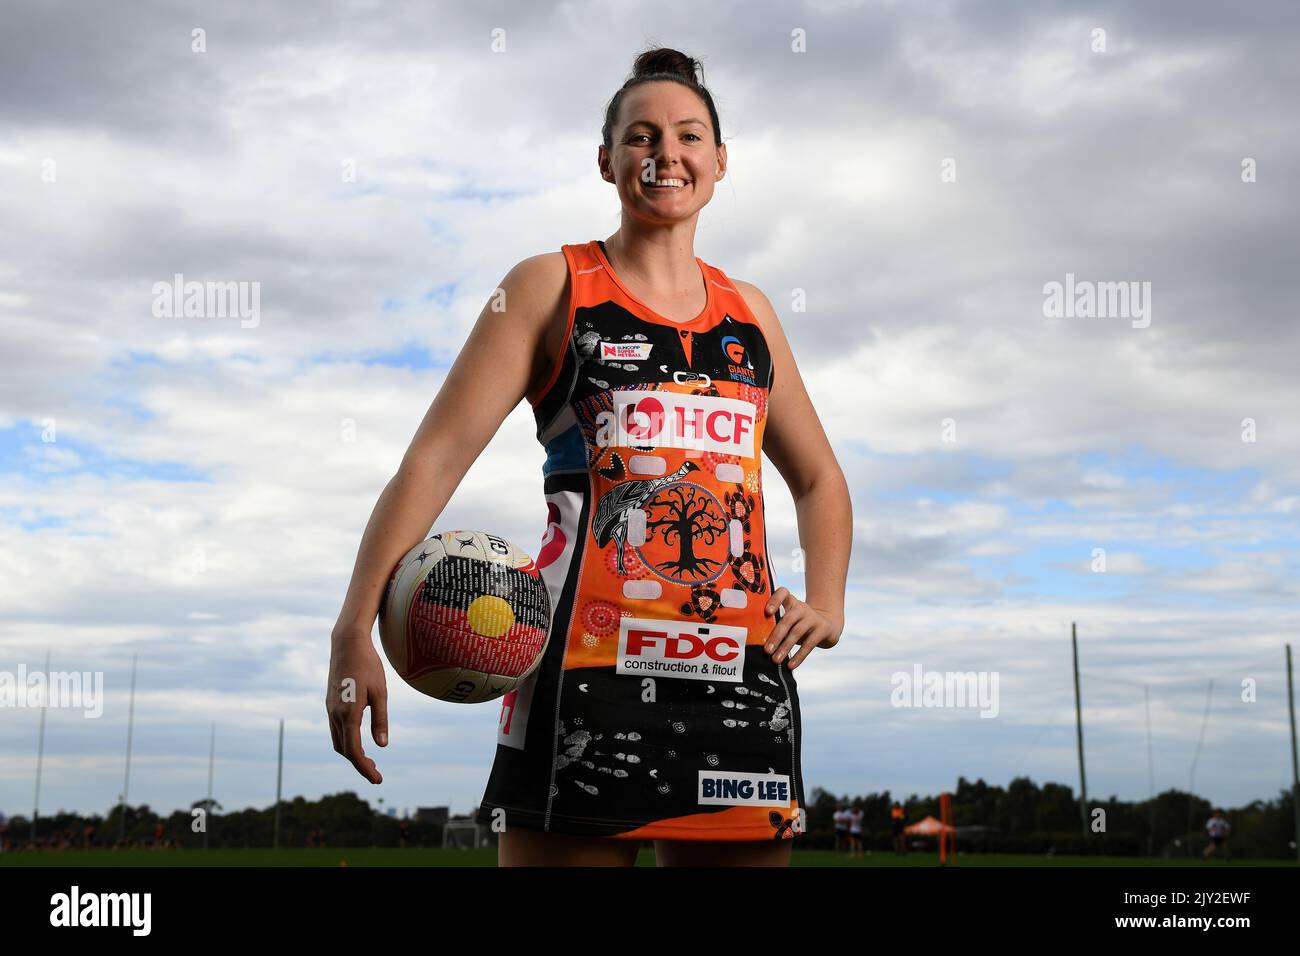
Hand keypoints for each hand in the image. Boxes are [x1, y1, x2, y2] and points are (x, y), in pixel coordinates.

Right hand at [326, 629, 388, 783]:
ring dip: (352, 754)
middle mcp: (335, 714)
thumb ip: (380, 720)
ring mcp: (330, 709)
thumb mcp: (380, 692)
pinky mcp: (330, 704)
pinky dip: (346, 741)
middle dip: (359, 764)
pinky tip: (358, 740)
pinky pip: (336, 730)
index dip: (364, 768)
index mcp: (348, 713)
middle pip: (344, 750)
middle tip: (376, 773)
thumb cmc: (368, 665)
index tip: (377, 779)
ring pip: (338, 741)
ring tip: (370, 760)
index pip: (354, 751)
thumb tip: (382, 745)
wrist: (347, 644)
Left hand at [762, 588, 842, 669]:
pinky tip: (790, 665)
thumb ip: (776, 627)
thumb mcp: (790, 621)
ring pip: (797, 632)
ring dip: (785, 647)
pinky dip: (799, 656)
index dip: (775, 600)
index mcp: (791, 602)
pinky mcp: (823, 629)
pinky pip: (809, 644)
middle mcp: (802, 607)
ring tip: (775, 660)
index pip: (783, 593)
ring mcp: (813, 617)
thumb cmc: (799, 625)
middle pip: (787, 619)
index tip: (767, 612)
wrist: (828, 626)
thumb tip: (756, 644)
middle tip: (766, 650)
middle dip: (776, 635)